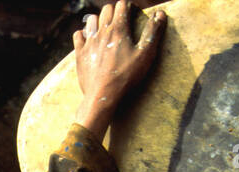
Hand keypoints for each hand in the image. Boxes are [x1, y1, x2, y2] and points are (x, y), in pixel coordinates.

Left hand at [73, 1, 164, 139]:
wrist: (102, 96)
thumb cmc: (126, 76)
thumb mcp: (145, 55)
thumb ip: (153, 32)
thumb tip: (160, 14)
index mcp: (118, 29)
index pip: (122, 5)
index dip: (129, 7)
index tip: (133, 15)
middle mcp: (102, 32)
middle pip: (107, 9)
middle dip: (115, 12)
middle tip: (121, 23)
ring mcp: (89, 42)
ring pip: (91, 19)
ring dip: (99, 20)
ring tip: (106, 30)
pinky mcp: (79, 54)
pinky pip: (78, 35)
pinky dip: (84, 34)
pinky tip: (90, 40)